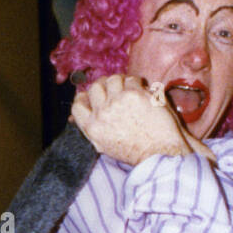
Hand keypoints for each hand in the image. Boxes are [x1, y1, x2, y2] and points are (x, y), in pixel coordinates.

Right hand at [70, 75, 195, 165]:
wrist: (157, 153)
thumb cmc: (133, 151)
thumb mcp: (103, 145)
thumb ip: (91, 129)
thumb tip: (75, 118)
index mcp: (92, 127)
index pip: (78, 104)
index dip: (85, 97)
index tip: (93, 96)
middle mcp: (102, 113)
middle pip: (95, 87)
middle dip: (104, 85)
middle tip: (114, 89)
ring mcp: (118, 102)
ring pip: (112, 79)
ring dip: (121, 81)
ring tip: (129, 89)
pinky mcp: (135, 95)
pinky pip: (132, 79)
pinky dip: (137, 83)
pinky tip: (142, 92)